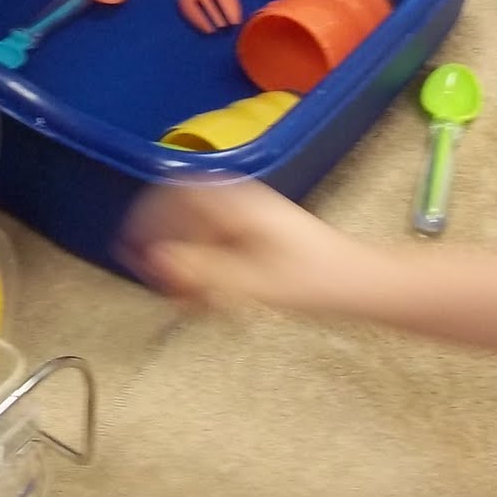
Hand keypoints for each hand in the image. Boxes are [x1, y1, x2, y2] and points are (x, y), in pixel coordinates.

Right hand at [115, 177, 374, 313]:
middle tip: (161, 285)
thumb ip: (202, 271)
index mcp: (239, 204)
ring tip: (188, 303)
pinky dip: (209, 274)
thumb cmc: (318, 281)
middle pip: (185, 218)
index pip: (177, 193)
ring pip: (202, 237)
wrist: (364, 286)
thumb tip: (157, 259)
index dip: (148, 216)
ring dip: (189, 268)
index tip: (132, 245)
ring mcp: (252, 222)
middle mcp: (243, 205)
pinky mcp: (261, 241)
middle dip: (168, 251)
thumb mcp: (254, 282)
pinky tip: (212, 303)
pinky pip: (220, 250)